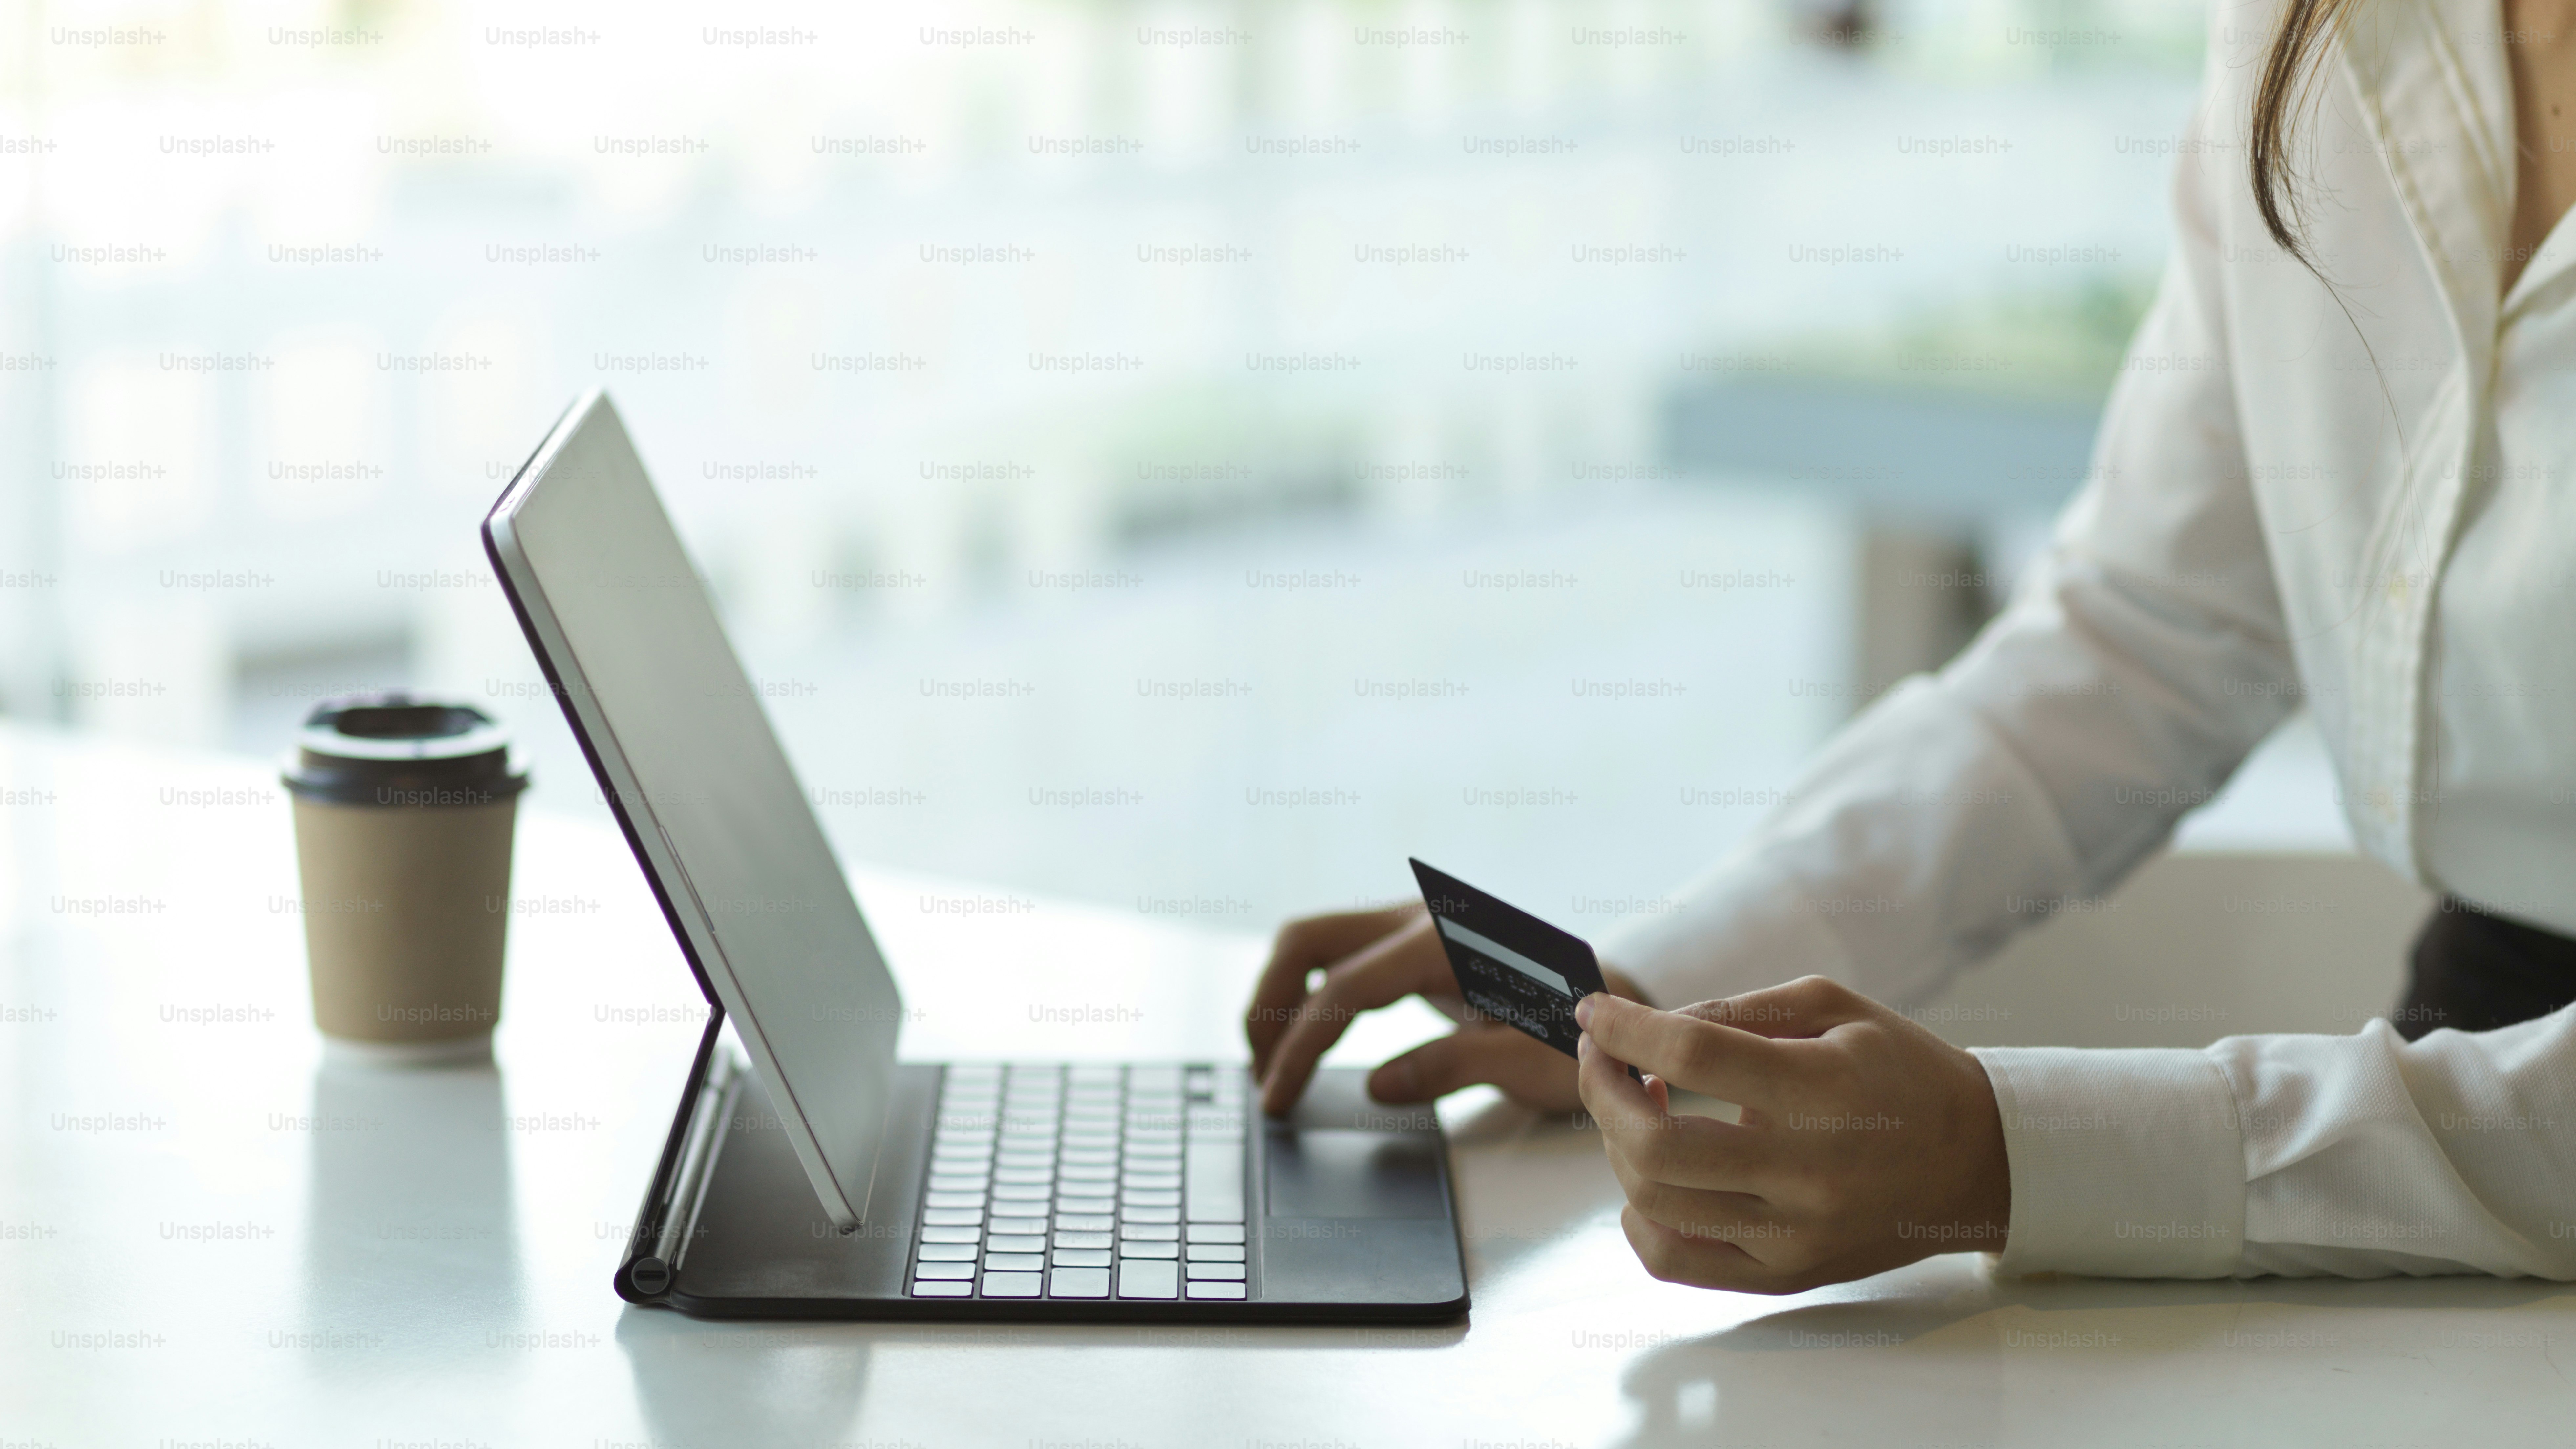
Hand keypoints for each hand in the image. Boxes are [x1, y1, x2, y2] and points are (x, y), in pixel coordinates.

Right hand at [1246, 902, 1649, 1114]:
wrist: (1622, 999)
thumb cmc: (1586, 1034)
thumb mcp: (1532, 1063)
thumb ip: (1454, 1069)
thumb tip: (1376, 1086)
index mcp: (1446, 942)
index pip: (1341, 991)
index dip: (1298, 1049)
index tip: (1277, 1101)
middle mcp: (1421, 917)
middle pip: (1305, 942)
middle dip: (1267, 1006)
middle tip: (1263, 1078)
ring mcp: (1413, 922)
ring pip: (1314, 942)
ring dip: (1282, 996)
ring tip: (1275, 1064)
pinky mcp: (1413, 941)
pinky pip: (1340, 954)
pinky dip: (1311, 992)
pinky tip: (1310, 1041)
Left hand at [1574, 976, 2008, 1293]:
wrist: (1979, 1162)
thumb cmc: (1902, 1073)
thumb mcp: (1836, 1009)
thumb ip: (1737, 1013)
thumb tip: (1649, 1030)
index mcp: (1822, 1091)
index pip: (1692, 1056)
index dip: (1625, 1030)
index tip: (1593, 1014)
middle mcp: (1806, 1172)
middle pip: (1656, 1144)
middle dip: (1601, 1090)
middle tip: (1600, 1058)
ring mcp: (1793, 1235)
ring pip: (1655, 1203)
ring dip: (1617, 1145)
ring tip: (1636, 1107)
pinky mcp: (1785, 1275)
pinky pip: (1675, 1262)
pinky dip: (1638, 1217)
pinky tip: (1649, 1176)